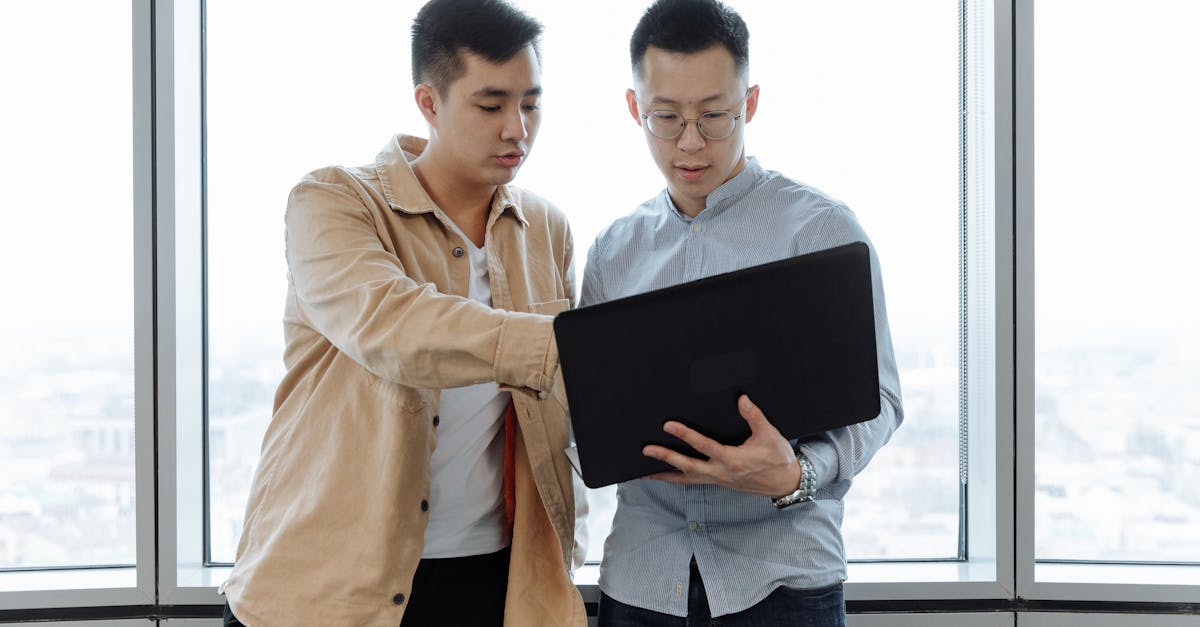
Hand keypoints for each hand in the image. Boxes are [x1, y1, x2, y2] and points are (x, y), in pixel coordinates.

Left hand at [642, 394, 801, 496]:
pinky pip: (693, 482)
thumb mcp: (769, 435)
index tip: (668, 426)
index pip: (703, 445)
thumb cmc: (778, 458)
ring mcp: (718, 480)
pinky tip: (665, 476)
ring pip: (687, 479)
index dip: (685, 435)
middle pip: (688, 466)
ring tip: (645, 472)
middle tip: (647, 450)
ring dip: (666, 474)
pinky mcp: (718, 482)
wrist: (785, 483)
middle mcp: (721, 472)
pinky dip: (677, 479)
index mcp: (732, 460)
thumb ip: (754, 416)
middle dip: (666, 457)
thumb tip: (742, 399)